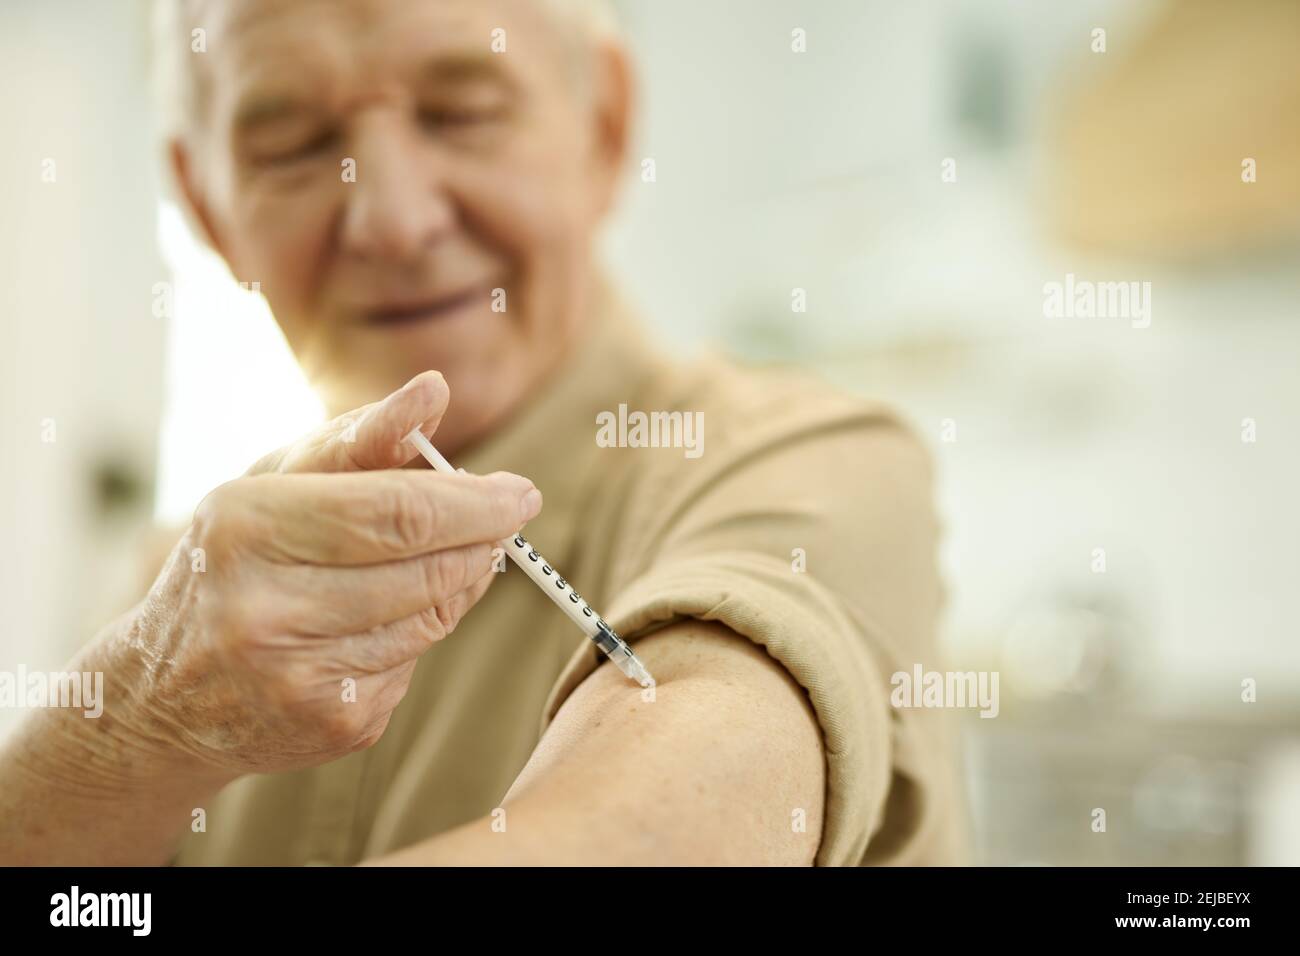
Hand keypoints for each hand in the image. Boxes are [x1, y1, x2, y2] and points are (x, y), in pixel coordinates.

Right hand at [129, 371, 540, 775]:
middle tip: (507, 518)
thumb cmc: (234, 560)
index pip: (395, 513)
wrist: (162, 696)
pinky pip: (414, 665)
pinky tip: (375, 624)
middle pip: (426, 569)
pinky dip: (415, 637)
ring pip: (431, 619)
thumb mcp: (275, 484)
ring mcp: (298, 677)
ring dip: (453, 585)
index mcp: (246, 526)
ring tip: (434, 562)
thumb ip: (359, 437)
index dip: (474, 503)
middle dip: (483, 540)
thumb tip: (435, 391)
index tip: (520, 493)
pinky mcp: (332, 725)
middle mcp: (265, 608)